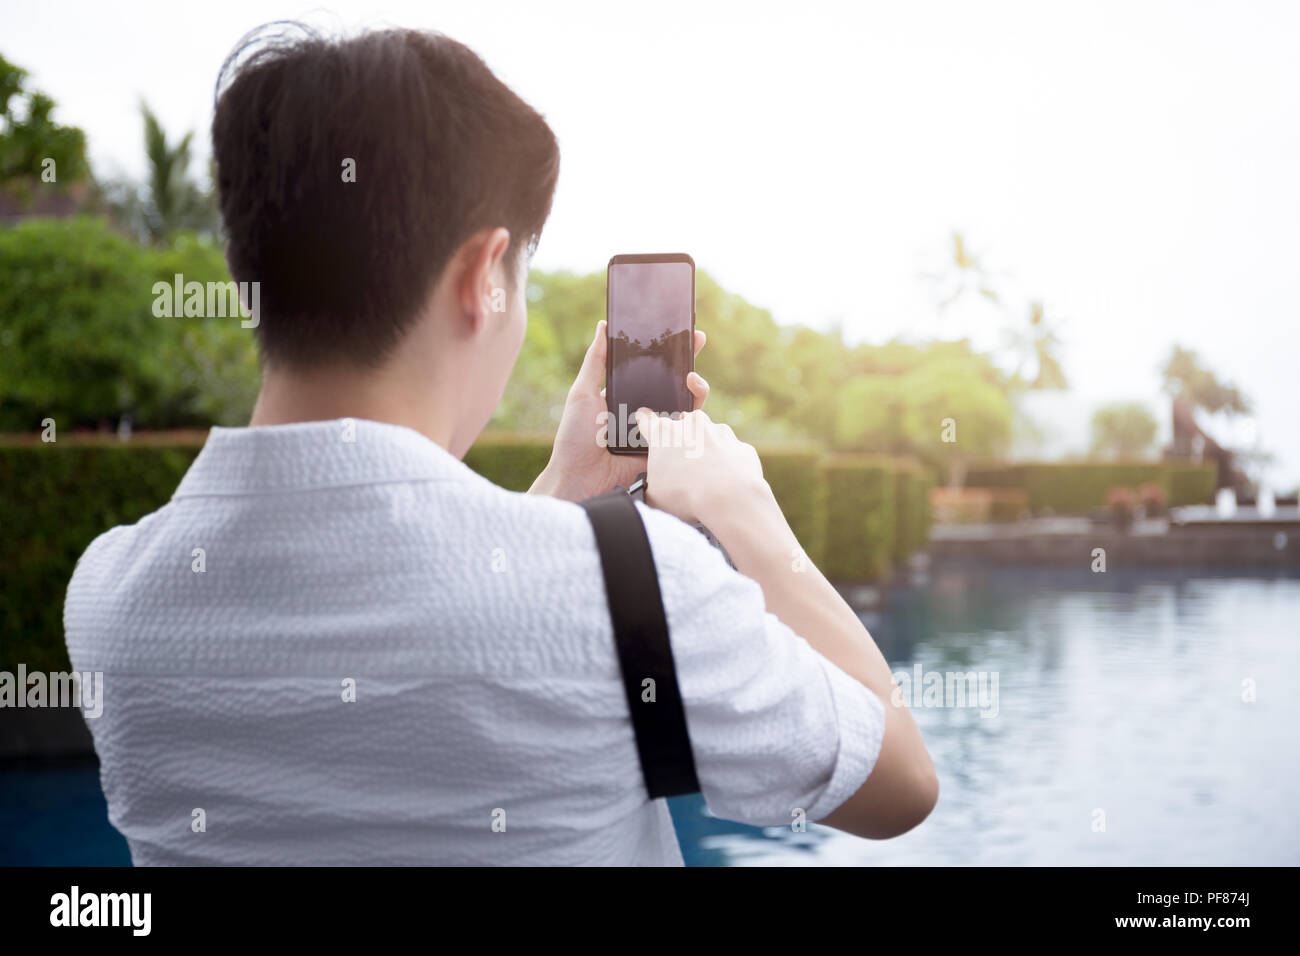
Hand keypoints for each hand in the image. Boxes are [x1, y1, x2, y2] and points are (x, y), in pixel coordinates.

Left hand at [529, 320, 707, 501]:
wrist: (580, 480)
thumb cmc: (576, 438)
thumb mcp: (583, 393)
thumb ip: (595, 361)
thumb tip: (604, 326)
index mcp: (626, 394)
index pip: (652, 368)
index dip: (667, 350)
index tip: (682, 330)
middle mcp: (645, 410)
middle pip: (674, 384)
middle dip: (689, 361)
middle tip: (698, 341)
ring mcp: (658, 430)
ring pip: (686, 407)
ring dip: (696, 389)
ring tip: (692, 379)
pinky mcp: (666, 450)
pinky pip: (686, 434)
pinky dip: (693, 420)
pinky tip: (691, 407)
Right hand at [633, 407, 770, 527]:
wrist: (727, 497)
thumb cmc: (685, 495)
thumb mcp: (653, 496)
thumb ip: (650, 486)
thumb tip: (653, 492)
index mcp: (663, 434)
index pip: (647, 420)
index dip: (645, 421)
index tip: (645, 420)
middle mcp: (691, 425)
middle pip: (682, 425)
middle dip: (681, 441)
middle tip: (681, 466)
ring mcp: (718, 431)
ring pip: (708, 435)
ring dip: (706, 449)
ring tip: (705, 476)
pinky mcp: (739, 444)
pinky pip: (731, 452)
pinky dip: (728, 462)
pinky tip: (725, 480)